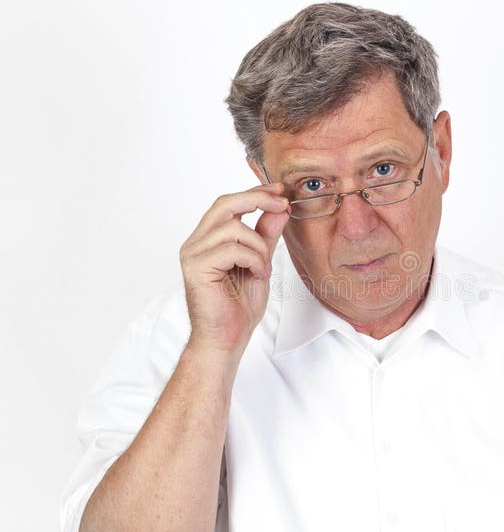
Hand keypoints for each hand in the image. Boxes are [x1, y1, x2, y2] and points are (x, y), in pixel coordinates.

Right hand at [179, 182, 289, 356]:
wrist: (226, 340)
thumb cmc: (238, 308)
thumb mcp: (260, 263)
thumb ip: (266, 236)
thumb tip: (280, 208)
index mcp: (208, 240)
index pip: (229, 204)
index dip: (255, 193)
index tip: (280, 191)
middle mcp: (195, 243)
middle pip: (225, 203)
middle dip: (258, 199)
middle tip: (283, 205)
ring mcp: (193, 254)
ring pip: (234, 228)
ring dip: (259, 248)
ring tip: (263, 269)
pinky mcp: (196, 267)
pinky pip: (232, 248)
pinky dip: (253, 260)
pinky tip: (256, 275)